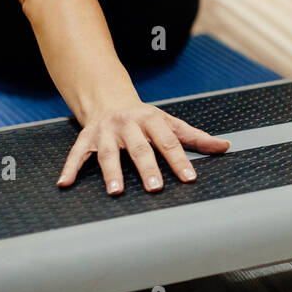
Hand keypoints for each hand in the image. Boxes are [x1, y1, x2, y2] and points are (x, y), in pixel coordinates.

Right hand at [57, 101, 229, 194]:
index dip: (179, 160)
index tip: (189, 178)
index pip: (168, 142)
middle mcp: (128, 124)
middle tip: (155, 188)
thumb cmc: (146, 119)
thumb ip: (196, 138)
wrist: (109, 99)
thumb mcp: (170, 124)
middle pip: (139, 148)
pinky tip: (65, 183)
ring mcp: (106, 131)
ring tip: (116, 191)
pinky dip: (70, 168)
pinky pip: (77, 154)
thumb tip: (225, 147)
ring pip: (108, 153)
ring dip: (111, 172)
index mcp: (152, 120)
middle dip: (147, 168)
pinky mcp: (86, 138)